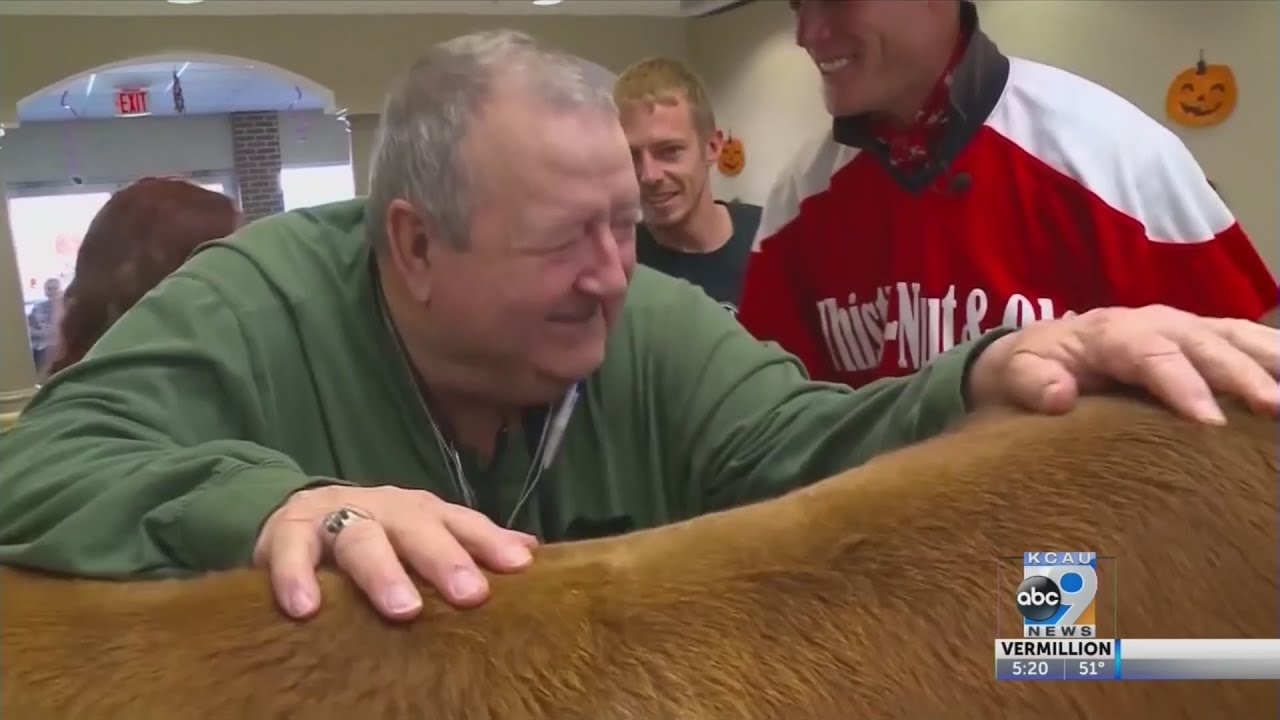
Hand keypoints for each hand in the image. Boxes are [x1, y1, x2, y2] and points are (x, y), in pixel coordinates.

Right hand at [252, 485, 538, 620]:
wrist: (294, 513)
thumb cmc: (376, 533)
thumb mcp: (422, 533)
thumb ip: (469, 542)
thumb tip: (533, 550)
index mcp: (421, 511)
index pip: (462, 523)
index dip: (491, 542)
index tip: (520, 566)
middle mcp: (384, 508)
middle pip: (418, 527)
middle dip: (445, 559)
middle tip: (472, 595)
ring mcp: (336, 516)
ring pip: (361, 538)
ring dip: (383, 573)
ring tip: (404, 609)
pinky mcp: (286, 533)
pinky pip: (289, 552)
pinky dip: (296, 577)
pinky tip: (306, 608)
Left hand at [966, 305, 1279, 422]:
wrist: (1041, 347)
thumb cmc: (1033, 366)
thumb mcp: (1016, 373)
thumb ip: (1032, 382)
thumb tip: (1058, 396)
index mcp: (1112, 333)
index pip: (1151, 354)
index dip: (1181, 384)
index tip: (1208, 421)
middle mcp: (1157, 322)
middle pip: (1205, 344)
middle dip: (1243, 375)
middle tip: (1274, 409)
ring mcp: (1187, 328)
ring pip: (1238, 336)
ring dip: (1272, 360)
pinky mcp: (1205, 339)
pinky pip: (1249, 342)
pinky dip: (1274, 355)